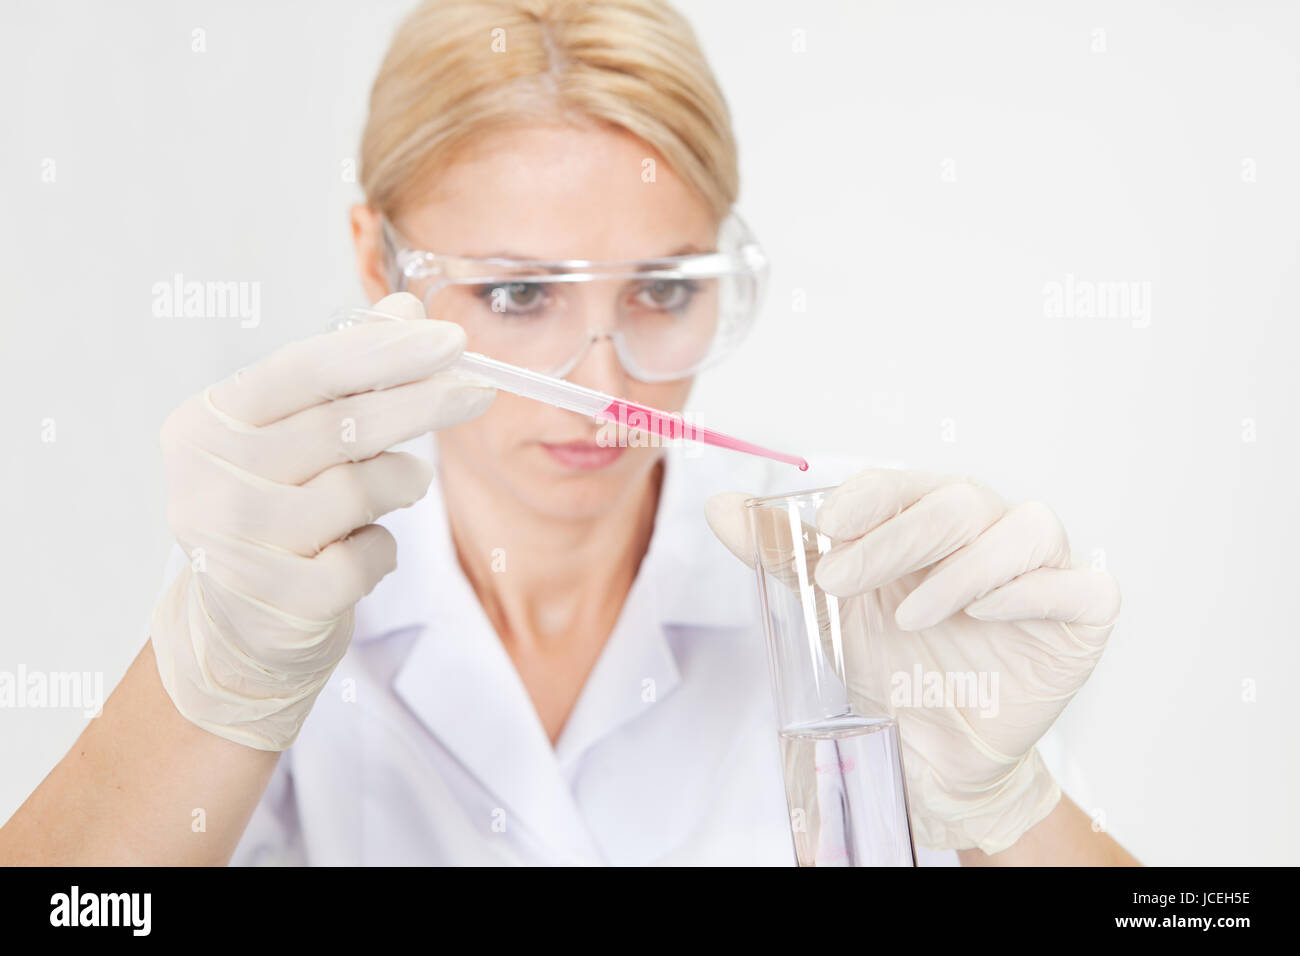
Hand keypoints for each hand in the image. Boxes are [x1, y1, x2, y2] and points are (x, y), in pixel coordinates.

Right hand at [150, 293, 494, 750]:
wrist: (239, 624)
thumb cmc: (277, 507)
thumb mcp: (297, 433)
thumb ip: (346, 371)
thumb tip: (406, 308)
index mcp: (208, 421)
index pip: (304, 370)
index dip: (384, 352)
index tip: (451, 340)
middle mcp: (209, 479)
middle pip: (341, 427)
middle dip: (422, 405)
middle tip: (477, 392)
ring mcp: (235, 544)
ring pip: (360, 491)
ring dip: (400, 483)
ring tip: (401, 484)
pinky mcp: (274, 599)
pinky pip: (366, 557)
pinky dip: (382, 548)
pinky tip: (364, 545)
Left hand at [706, 469, 1120, 853]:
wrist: (933, 750)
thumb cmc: (892, 664)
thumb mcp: (830, 609)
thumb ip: (783, 556)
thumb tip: (721, 508)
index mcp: (930, 519)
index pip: (906, 484)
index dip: (870, 497)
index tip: (827, 528)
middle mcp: (988, 531)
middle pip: (959, 501)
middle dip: (896, 537)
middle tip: (839, 584)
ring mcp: (1040, 570)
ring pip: (1026, 529)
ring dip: (964, 568)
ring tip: (914, 615)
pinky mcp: (1081, 616)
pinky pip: (1082, 585)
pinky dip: (1035, 592)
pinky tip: (990, 616)